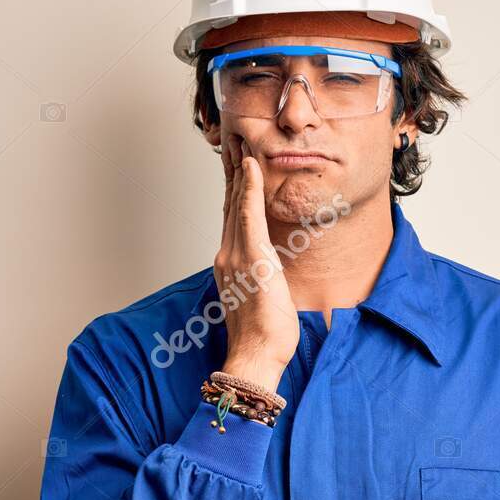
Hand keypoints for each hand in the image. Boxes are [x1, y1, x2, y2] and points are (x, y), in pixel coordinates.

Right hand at [216, 134, 298, 393]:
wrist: (256, 357)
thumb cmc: (264, 337)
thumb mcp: (263, 301)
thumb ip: (263, 281)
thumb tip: (271, 275)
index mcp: (231, 265)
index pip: (232, 219)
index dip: (234, 190)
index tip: (238, 166)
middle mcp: (227, 255)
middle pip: (228, 205)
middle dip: (232, 173)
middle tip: (235, 142)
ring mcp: (236, 256)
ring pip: (234, 203)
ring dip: (238, 171)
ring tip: (242, 143)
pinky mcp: (250, 259)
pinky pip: (247, 215)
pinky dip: (248, 189)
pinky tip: (251, 168)